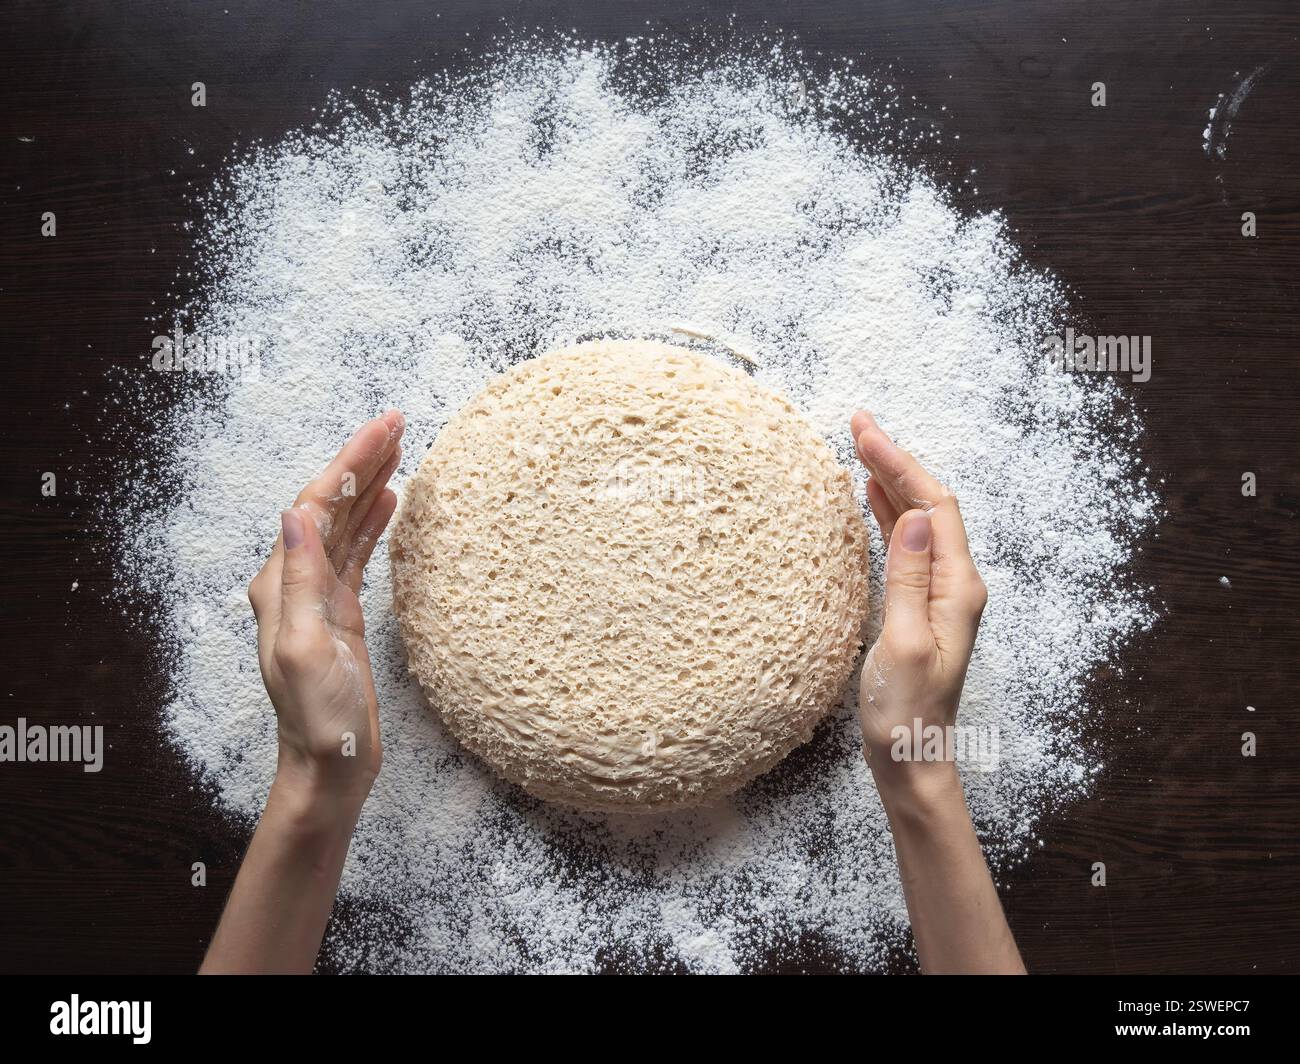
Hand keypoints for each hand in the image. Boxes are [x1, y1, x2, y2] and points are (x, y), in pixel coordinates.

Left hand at [247, 410, 403, 811]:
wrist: (331, 766)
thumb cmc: (318, 719)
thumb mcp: (306, 648)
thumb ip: (301, 581)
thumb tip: (296, 515)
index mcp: (281, 585)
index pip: (316, 506)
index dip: (351, 462)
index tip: (383, 428)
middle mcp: (295, 583)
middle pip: (332, 505)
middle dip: (363, 461)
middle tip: (397, 423)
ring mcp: (320, 597)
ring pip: (347, 524)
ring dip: (371, 484)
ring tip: (399, 449)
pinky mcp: (342, 614)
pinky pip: (357, 554)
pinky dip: (374, 522)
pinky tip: (392, 501)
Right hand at [850, 410, 987, 798]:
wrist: (910, 760)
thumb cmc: (905, 714)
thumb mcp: (903, 644)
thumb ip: (909, 579)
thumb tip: (917, 516)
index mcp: (958, 589)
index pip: (935, 506)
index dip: (899, 463)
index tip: (863, 432)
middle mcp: (955, 586)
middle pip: (930, 505)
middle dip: (894, 461)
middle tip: (857, 424)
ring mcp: (939, 596)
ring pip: (919, 521)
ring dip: (891, 482)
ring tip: (861, 448)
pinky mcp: (920, 608)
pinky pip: (909, 546)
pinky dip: (889, 514)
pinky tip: (873, 500)